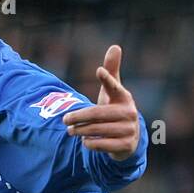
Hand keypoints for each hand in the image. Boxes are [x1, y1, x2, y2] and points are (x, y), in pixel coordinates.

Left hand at [61, 44, 140, 159]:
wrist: (129, 139)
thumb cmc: (115, 109)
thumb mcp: (112, 92)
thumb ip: (112, 71)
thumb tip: (115, 46)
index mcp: (124, 97)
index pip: (114, 87)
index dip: (107, 79)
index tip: (98, 71)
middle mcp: (129, 113)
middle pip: (97, 114)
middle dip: (78, 117)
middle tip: (64, 120)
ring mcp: (129, 130)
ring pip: (98, 130)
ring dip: (81, 131)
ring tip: (70, 131)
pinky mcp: (126, 146)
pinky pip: (102, 145)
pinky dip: (90, 143)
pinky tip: (85, 141)